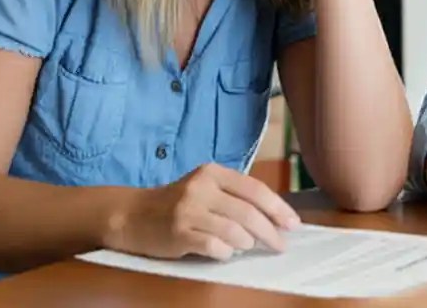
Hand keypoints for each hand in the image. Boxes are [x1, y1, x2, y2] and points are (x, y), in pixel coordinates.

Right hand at [107, 163, 300, 260]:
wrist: (132, 215)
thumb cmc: (178, 203)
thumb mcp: (206, 188)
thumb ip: (235, 197)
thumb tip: (276, 217)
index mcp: (213, 172)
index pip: (255, 189)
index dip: (277, 208)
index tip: (293, 224)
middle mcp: (200, 188)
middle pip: (247, 212)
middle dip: (270, 232)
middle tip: (280, 246)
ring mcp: (187, 210)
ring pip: (233, 230)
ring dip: (248, 242)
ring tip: (250, 246)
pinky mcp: (177, 233)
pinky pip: (212, 246)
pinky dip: (226, 252)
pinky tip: (227, 253)